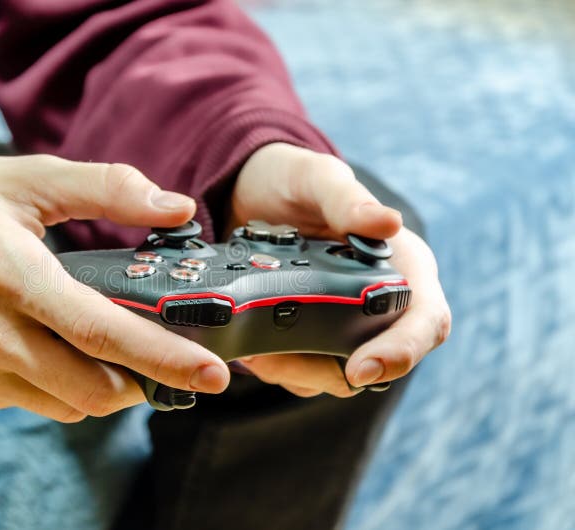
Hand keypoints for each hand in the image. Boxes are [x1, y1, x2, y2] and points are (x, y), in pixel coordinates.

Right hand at [0, 155, 229, 420]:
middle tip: (161, 360)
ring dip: (98, 386)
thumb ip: (106, 187)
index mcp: (10, 274)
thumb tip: (177, 207)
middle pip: (90, 387)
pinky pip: (24, 404)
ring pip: (62, 405)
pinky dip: (53, 386)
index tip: (212, 373)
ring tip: (105, 351)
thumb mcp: (26, 179)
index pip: (102, 332)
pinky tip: (49, 352)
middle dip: (140, 382)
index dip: (165, 357)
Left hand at [230, 142, 450, 397]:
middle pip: (383, 363)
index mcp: (405, 267)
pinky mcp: (310, 340)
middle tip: (281, 361)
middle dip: (335, 372)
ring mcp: (346, 326)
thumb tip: (388, 223)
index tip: (363, 366)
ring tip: (255, 349)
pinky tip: (248, 347)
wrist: (246, 194)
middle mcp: (383, 304)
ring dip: (295, 372)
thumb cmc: (293, 180)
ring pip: (336, 376)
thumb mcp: (316, 178)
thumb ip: (347, 199)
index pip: (425, 321)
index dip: (403, 350)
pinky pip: (301, 373)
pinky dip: (275, 366)